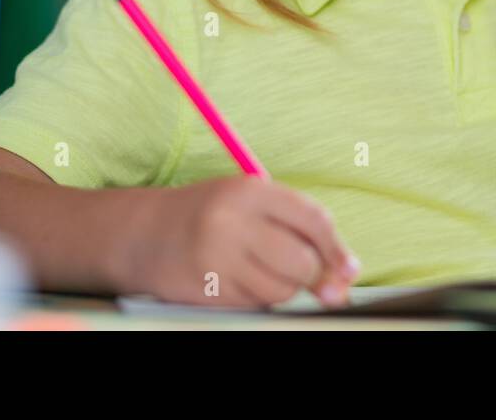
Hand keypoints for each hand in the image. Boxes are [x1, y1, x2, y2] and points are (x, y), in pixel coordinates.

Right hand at [110, 176, 360, 308]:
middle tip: (301, 273)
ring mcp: (215, 258)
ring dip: (282, 288)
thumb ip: (299, 229)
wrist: (146, 233)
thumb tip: (346, 277)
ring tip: (258, 267)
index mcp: (250, 190)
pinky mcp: (205, 290)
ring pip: (280, 290)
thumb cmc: (215, 215)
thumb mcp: (254, 204)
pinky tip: (236, 278)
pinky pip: (254, 305)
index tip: (350, 269)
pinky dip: (256, 298)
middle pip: (301, 263)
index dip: (338, 249)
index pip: (313, 220)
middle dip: (312, 275)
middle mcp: (232, 222)